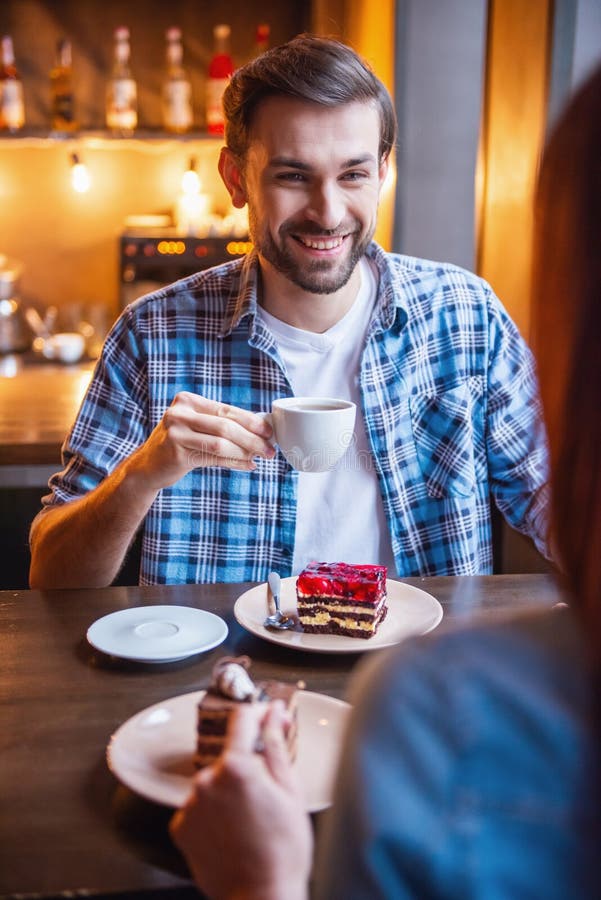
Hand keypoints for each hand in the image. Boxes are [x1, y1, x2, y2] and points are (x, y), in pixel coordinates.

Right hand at [131, 392, 275, 489]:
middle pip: (226, 426)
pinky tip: (247, 466)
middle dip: (252, 439)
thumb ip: (221, 425)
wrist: (147, 467)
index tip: (269, 432)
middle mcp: (180, 413)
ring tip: (260, 459)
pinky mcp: (176, 454)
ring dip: (245, 453)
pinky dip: (234, 463)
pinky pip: (213, 459)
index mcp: (187, 400)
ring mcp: (176, 433)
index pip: (226, 409)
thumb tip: (260, 431)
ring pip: (221, 444)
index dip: (251, 421)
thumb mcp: (196, 427)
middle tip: (269, 450)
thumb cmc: (179, 444)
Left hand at [169, 701, 311, 899]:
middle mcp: (207, 780)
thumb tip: (275, 713)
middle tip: (269, 793)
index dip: (259, 713)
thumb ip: (276, 744)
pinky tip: (233, 832)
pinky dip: (214, 814)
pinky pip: (199, 808)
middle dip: (248, 766)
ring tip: (252, 821)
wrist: (263, 896)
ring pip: (214, 783)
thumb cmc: (284, 849)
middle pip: (229, 757)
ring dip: (230, 792)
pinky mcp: (181, 827)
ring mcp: (190, 804)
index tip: (268, 716)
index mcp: (236, 766)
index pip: (244, 720)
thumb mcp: (290, 789)